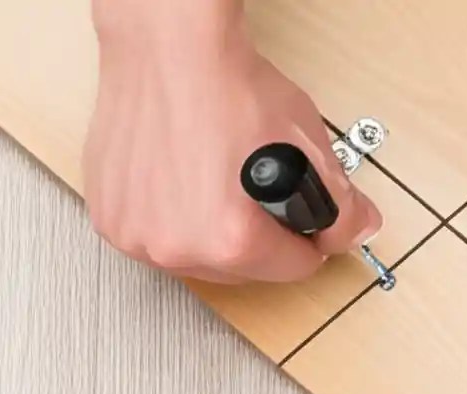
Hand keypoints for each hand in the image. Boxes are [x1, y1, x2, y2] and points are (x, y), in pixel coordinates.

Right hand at [83, 0, 380, 283]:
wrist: (169, 50)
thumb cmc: (230, 88)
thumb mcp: (310, 145)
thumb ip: (342, 204)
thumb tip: (357, 231)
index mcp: (230, 240)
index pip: (294, 268)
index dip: (307, 240)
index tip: (303, 221)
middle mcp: (176, 247)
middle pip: (243, 271)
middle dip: (259, 241)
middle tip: (260, 197)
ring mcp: (135, 234)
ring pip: (197, 258)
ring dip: (214, 236)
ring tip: (222, 188)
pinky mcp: (109, 217)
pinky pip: (156, 236)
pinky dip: (174, 219)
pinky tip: (185, 184)